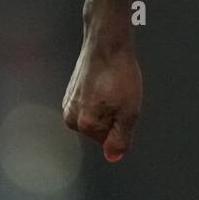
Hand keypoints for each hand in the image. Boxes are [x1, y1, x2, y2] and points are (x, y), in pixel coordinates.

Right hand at [62, 26, 141, 162]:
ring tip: (113, 84)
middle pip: (101, 128)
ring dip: (109, 103)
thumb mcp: (129, 112)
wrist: (107, 42)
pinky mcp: (71, 90)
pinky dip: (102, 93)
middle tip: (120, 93)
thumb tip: (113, 157)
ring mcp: (69, 102)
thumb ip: (121, 138)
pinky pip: (92, 101)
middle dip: (114, 115)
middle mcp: (70, 116)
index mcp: (83, 124)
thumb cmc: (119, 74)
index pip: (109, 140)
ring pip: (97, 114)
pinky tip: (106, 79)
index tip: (123, 104)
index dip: (123, 123)